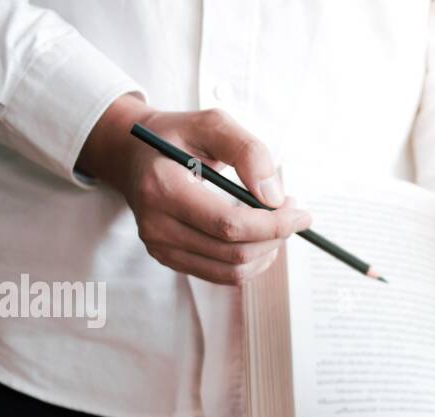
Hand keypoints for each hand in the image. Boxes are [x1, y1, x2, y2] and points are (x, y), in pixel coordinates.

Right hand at [77, 94, 310, 284]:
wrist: (134, 153)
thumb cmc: (178, 136)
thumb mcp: (212, 124)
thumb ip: (248, 151)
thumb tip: (274, 197)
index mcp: (162, 188)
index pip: (228, 225)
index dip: (273, 225)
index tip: (301, 214)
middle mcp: (156, 225)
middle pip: (234, 252)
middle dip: (274, 236)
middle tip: (291, 211)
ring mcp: (159, 247)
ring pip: (232, 271)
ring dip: (266, 252)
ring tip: (276, 223)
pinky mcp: (168, 258)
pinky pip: (221, 275)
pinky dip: (250, 262)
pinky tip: (259, 239)